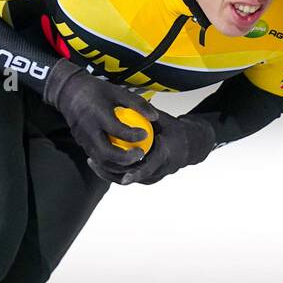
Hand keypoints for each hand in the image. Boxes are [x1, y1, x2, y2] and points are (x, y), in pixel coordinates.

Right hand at [43, 60, 157, 167]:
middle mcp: (88, 130)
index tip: (146, 134)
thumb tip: (155, 117)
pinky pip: (96, 158)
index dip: (133, 135)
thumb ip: (136, 103)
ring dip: (119, 165)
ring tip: (134, 159)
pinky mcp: (81, 144)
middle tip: (141, 153)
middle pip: (107, 153)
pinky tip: (123, 160)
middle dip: (126, 159)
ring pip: (101, 161)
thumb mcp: (117, 91)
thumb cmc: (96, 91)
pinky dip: (110, 162)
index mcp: (97, 114)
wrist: (68, 92)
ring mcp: (83, 139)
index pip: (117, 129)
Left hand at [92, 111, 215, 185]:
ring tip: (92, 161)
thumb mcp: (163, 121)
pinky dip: (114, 170)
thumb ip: (146, 116)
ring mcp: (153, 177)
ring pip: (127, 179)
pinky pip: (128, 176)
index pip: (146, 168)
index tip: (119, 173)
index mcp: (165, 157)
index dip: (132, 173)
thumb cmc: (174, 129)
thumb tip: (125, 104)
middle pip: (131, 177)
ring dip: (108, 172)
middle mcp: (159, 171)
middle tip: (93, 162)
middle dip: (111, 173)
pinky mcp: (147, 178)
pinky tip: (100, 161)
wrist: (190, 145)